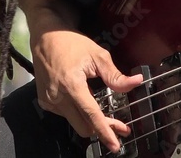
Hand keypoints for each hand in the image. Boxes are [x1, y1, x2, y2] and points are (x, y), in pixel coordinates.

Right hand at [31, 28, 143, 152]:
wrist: (46, 35)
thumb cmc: (72, 43)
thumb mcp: (98, 55)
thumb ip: (115, 75)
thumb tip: (136, 82)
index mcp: (72, 85)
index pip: (91, 115)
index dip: (105, 131)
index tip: (115, 145)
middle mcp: (58, 96)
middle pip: (83, 126)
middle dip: (101, 128)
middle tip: (119, 125)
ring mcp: (49, 100)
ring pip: (74, 123)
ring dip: (90, 122)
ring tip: (103, 113)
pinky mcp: (44, 101)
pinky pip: (65, 115)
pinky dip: (77, 113)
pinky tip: (83, 101)